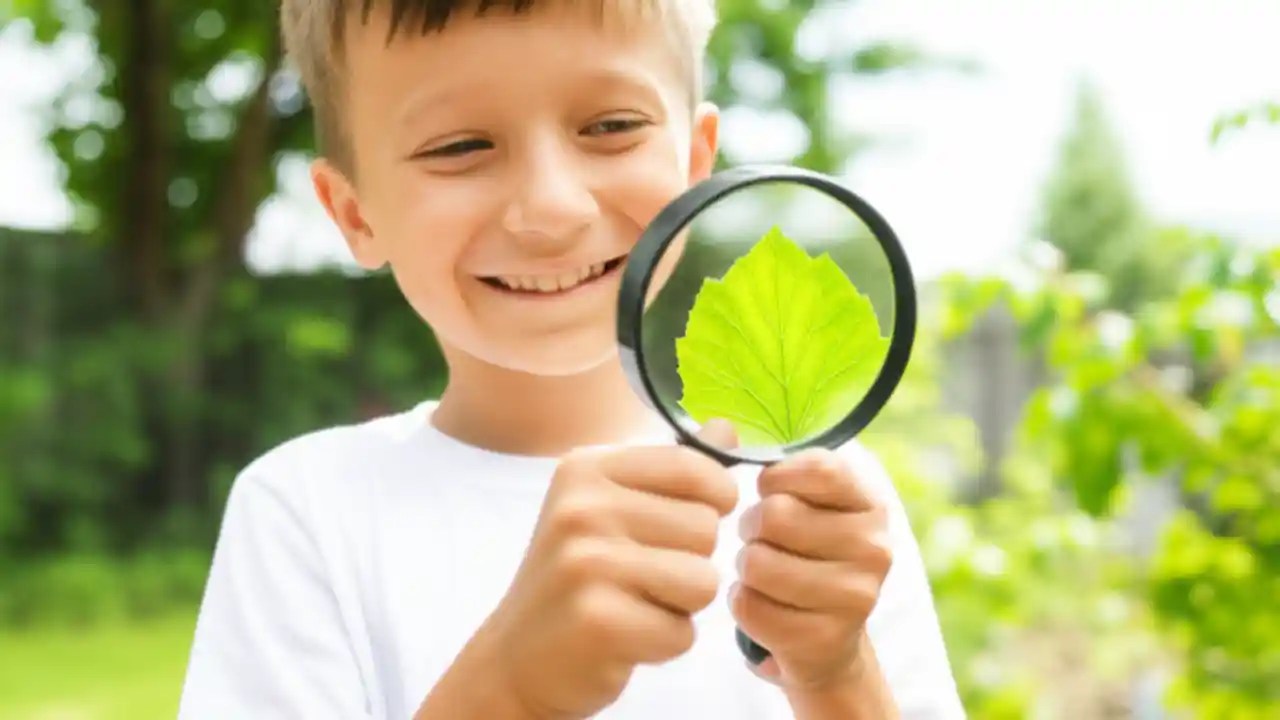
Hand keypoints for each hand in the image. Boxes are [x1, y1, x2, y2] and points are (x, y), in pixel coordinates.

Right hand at [478, 431, 738, 718]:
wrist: (517, 661)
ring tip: (635, 605)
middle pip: (706, 528)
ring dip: (681, 604)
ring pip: (703, 581)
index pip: (694, 467)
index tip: (680, 526)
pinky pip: (682, 631)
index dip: (713, 502)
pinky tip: (626, 639)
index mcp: (586, 469)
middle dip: (690, 561)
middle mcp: (582, 508)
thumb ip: (673, 470)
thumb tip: (727, 428)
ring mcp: (586, 564)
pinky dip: (665, 643)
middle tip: (640, 578)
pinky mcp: (598, 622)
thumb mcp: (612, 508)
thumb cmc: (577, 578)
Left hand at [730, 448, 892, 691]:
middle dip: (752, 527)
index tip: (770, 490)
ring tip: (762, 571)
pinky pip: (749, 606)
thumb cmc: (804, 553)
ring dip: (745, 567)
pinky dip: (743, 603)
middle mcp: (875, 547)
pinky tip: (764, 604)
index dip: (776, 476)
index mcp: (870, 503)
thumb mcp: (804, 504)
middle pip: (776, 515)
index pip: (819, 468)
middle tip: (762, 539)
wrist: (827, 639)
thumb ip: (770, 464)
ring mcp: (856, 597)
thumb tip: (719, 428)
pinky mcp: (825, 638)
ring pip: (758, 563)